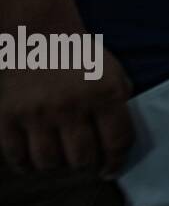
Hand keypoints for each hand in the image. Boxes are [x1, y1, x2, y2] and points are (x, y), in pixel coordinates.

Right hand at [0, 47, 133, 175]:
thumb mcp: (113, 73)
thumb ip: (119, 105)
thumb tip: (118, 146)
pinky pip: (17, 157)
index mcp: (104, 93)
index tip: (110, 169)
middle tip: (84, 160)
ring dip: (57, 165)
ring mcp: (37, 112)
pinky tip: (35, 158)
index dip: (116, 161)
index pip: (117, 142)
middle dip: (86, 164)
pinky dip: (27, 164)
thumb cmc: (82, 57)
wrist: (41, 36)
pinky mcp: (8, 116)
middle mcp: (71, 104)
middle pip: (82, 158)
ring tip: (61, 156)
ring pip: (49, 162)